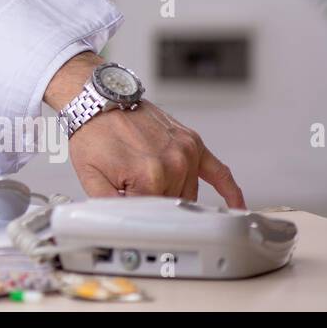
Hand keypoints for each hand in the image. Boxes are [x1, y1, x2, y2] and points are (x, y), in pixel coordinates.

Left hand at [68, 99, 244, 205]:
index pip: (152, 215)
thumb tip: (124, 226)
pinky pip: (219, 171)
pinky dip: (230, 191)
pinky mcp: (192, 142)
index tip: (125, 203)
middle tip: (129, 181)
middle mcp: (173, 165)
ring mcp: (186, 152)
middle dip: (150, 199)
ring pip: (187, 192)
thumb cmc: (92, 134)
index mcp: (149, 177)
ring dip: (171, 191)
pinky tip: (236, 206)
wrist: (97, 101)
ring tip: (145, 172)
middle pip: (171, 204)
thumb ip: (109, 207)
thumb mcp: (90, 178)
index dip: (135, 209)